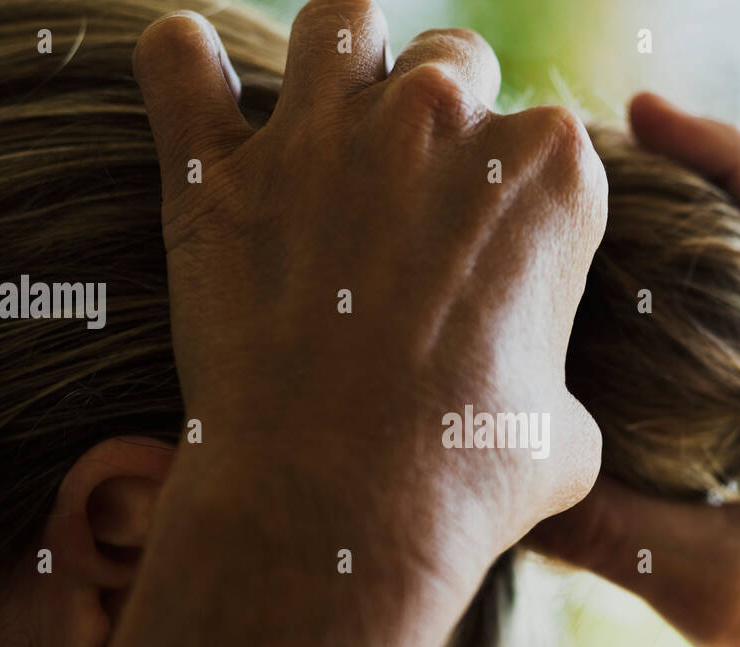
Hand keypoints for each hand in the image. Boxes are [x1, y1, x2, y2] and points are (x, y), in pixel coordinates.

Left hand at [133, 0, 605, 581]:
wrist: (341, 506)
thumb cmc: (467, 476)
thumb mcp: (562, 434)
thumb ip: (555, 384)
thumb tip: (543, 409)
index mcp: (549, 171)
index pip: (541, 135)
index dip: (511, 191)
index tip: (483, 248)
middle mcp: (443, 120)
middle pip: (452, 61)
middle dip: (439, 114)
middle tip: (408, 194)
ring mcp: (325, 134)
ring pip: (339, 22)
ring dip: (340, 58)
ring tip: (326, 116)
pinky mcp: (217, 172)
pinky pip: (177, 60)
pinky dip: (182, 69)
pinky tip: (196, 94)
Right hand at [532, 93, 739, 646]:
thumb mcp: (706, 592)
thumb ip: (604, 532)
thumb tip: (490, 480)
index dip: (727, 157)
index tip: (645, 113)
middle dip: (715, 173)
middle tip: (613, 145)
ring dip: (725, 212)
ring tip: (630, 187)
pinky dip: (735, 264)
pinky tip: (666, 263)